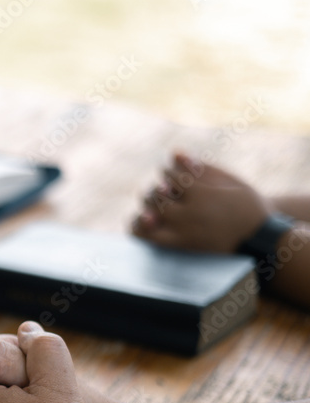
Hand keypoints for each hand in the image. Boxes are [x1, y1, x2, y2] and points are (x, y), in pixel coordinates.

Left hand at [132, 152, 270, 252]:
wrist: (260, 241)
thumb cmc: (247, 207)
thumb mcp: (230, 183)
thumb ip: (201, 168)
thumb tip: (174, 153)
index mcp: (201, 195)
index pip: (171, 177)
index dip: (169, 173)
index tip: (171, 174)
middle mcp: (188, 215)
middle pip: (156, 196)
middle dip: (156, 190)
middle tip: (161, 190)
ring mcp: (181, 234)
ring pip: (147, 218)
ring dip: (145, 208)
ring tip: (152, 206)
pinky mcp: (179, 249)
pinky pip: (150, 239)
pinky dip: (141, 229)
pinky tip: (145, 221)